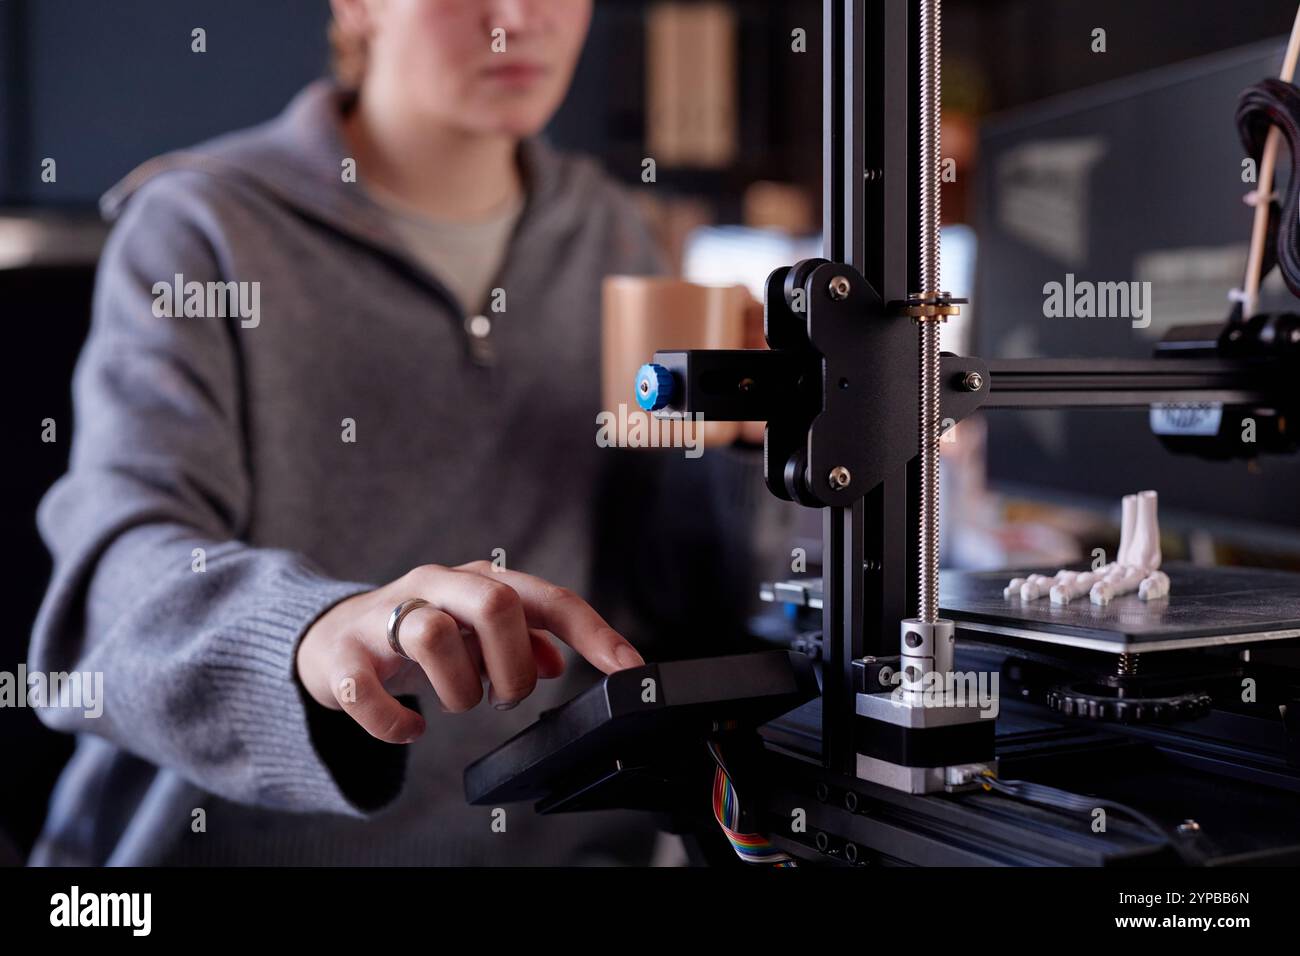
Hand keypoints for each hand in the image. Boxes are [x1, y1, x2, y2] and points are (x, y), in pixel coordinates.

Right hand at [295, 561, 644, 743]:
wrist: (329, 636)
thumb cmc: (418, 631)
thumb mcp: (475, 628)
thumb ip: (521, 639)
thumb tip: (558, 663)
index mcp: (477, 580)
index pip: (547, 598)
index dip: (592, 633)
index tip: (629, 669)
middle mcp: (434, 586)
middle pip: (494, 601)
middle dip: (513, 664)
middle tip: (506, 697)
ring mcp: (384, 617)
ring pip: (433, 635)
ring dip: (459, 688)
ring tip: (458, 702)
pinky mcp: (341, 656)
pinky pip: (367, 691)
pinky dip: (395, 722)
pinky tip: (411, 729)